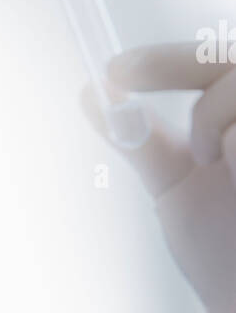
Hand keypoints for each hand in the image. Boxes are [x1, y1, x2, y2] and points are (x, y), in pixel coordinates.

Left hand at [82, 44, 235, 312]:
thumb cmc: (225, 252)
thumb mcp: (177, 183)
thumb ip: (141, 139)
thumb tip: (91, 95)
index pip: (218, 62)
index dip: (166, 59)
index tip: (113, 71)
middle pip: (233, 61)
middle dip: (181, 67)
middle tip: (128, 84)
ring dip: (216, 113)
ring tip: (213, 162)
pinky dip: (235, 142)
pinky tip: (230, 172)